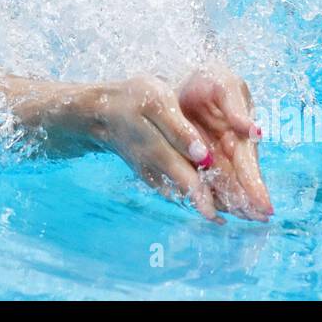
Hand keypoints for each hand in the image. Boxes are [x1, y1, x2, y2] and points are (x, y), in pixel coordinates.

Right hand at [87, 76, 221, 221]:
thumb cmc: (130, 99)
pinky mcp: (147, 170)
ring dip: (195, 202)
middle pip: (185, 191)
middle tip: (223, 222)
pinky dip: (184, 192)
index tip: (221, 217)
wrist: (98, 110)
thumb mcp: (157, 103)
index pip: (188, 181)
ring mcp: (149, 172)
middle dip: (205, 206)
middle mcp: (155, 168)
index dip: (206, 199)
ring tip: (217, 214)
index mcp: (160, 152)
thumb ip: (180, 130)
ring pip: (176, 191)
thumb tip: (203, 156)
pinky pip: (168, 185)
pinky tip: (198, 194)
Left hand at [178, 65, 272, 220]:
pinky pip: (203, 181)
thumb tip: (255, 130)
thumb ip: (236, 107)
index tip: (264, 205)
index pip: (248, 163)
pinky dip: (208, 195)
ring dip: (231, 202)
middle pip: (238, 180)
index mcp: (239, 133)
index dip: (255, 184)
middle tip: (254, 220)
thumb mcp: (223, 85)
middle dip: (248, 200)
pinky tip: (211, 211)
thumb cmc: (208, 80)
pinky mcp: (196, 160)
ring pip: (223, 184)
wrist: (180, 79)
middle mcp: (229, 149)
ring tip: (239, 220)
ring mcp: (213, 156)